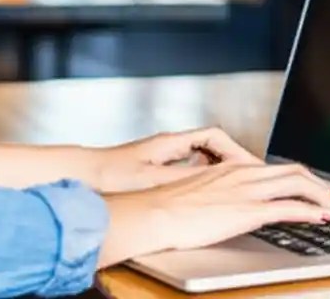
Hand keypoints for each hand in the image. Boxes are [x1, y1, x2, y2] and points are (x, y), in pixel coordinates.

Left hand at [92, 127, 263, 193]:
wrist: (81, 174)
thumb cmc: (109, 174)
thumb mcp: (152, 179)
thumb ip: (184, 177)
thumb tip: (213, 179)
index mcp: (172, 142)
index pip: (216, 136)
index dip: (236, 150)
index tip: (248, 165)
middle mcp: (168, 145)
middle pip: (212, 146)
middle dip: (232, 160)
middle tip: (247, 176)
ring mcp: (161, 156)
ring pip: (200, 157)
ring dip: (217, 169)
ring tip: (230, 184)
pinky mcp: (153, 169)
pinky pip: (187, 169)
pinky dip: (201, 178)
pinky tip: (200, 193)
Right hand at [100, 162, 329, 265]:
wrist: (154, 213)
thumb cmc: (165, 208)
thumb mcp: (198, 193)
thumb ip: (218, 193)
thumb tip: (226, 205)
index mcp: (231, 167)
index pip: (273, 167)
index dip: (296, 175)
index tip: (308, 184)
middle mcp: (243, 172)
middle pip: (292, 171)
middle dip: (316, 182)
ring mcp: (248, 190)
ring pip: (297, 183)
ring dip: (321, 194)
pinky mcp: (248, 210)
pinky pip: (289, 207)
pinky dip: (312, 210)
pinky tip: (322, 216)